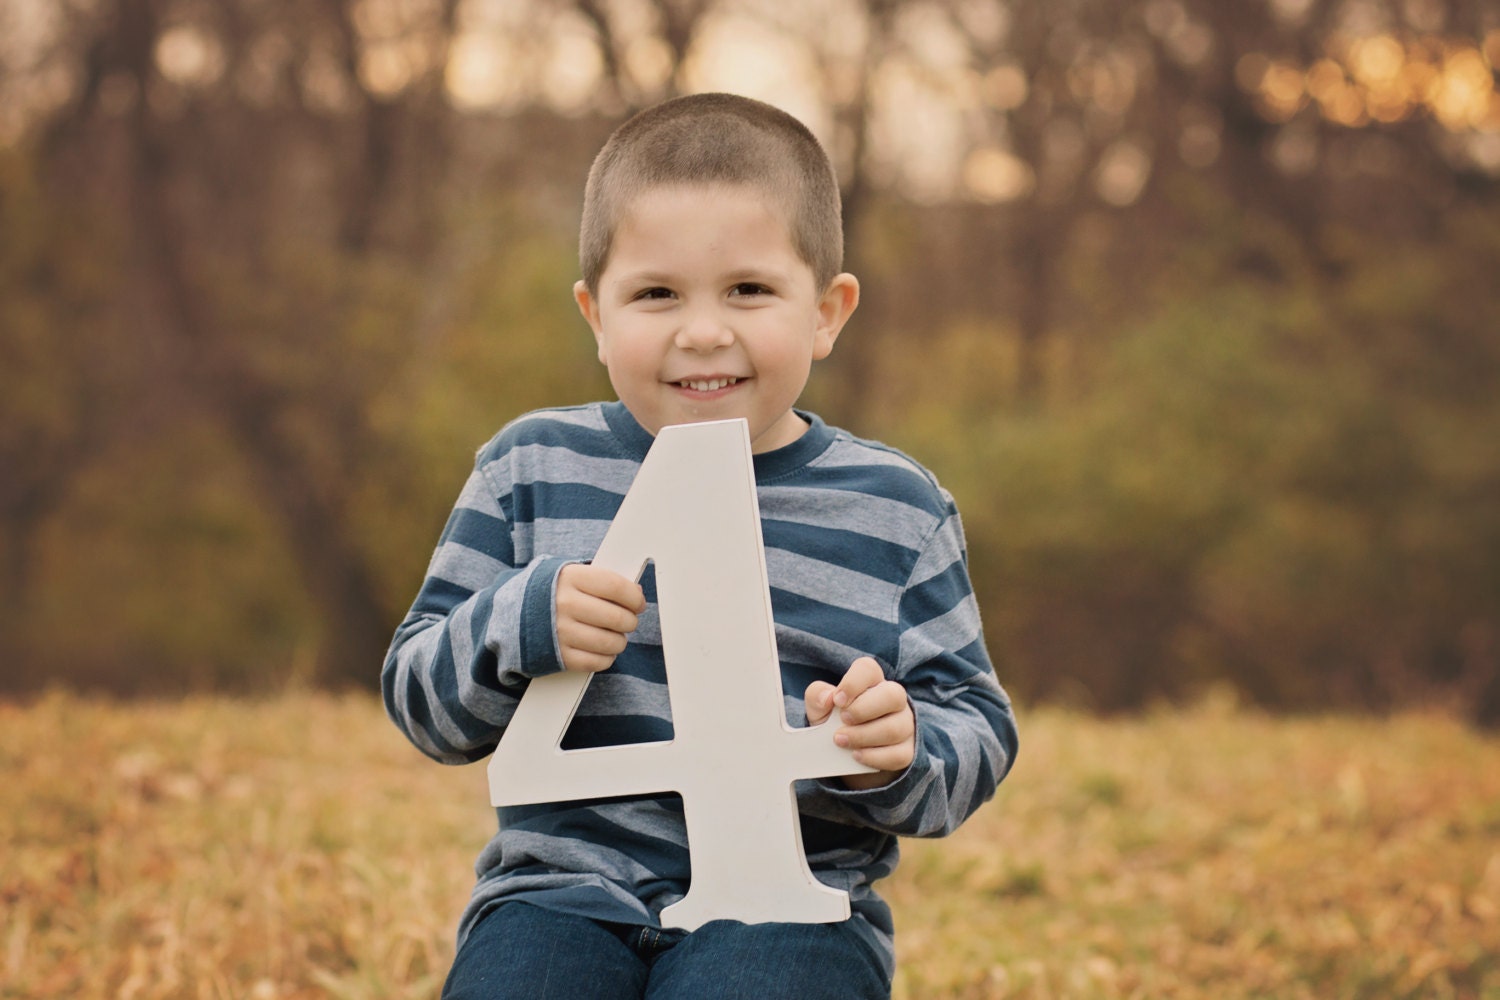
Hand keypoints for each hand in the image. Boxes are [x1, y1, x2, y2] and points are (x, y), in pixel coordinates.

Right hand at [555, 564, 645, 672]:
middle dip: (630, 621)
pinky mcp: (559, 656)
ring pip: (611, 642)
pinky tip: (602, 649)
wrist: (509, 616)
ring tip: (614, 636)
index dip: (634, 598)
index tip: (638, 603)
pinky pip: (596, 662)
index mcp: (570, 578)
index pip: (616, 587)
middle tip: (627, 620)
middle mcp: (565, 604)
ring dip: (619, 641)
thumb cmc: (549, 593)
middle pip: (618, 617)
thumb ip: (600, 579)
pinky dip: (606, 658)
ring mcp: (561, 632)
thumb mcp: (569, 574)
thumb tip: (635, 593)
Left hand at [805, 657, 915, 789]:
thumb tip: (827, 698)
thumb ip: (817, 696)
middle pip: (893, 695)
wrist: (845, 754)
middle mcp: (894, 699)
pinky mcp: (907, 751)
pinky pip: (898, 755)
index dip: (853, 683)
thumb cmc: (834, 722)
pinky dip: (873, 757)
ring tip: (841, 741)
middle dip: (863, 710)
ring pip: (894, 728)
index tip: (837, 701)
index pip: (869, 669)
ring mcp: (904, 724)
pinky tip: (856, 755)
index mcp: (872, 681)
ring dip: (863, 736)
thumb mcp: (820, 708)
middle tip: (842, 721)